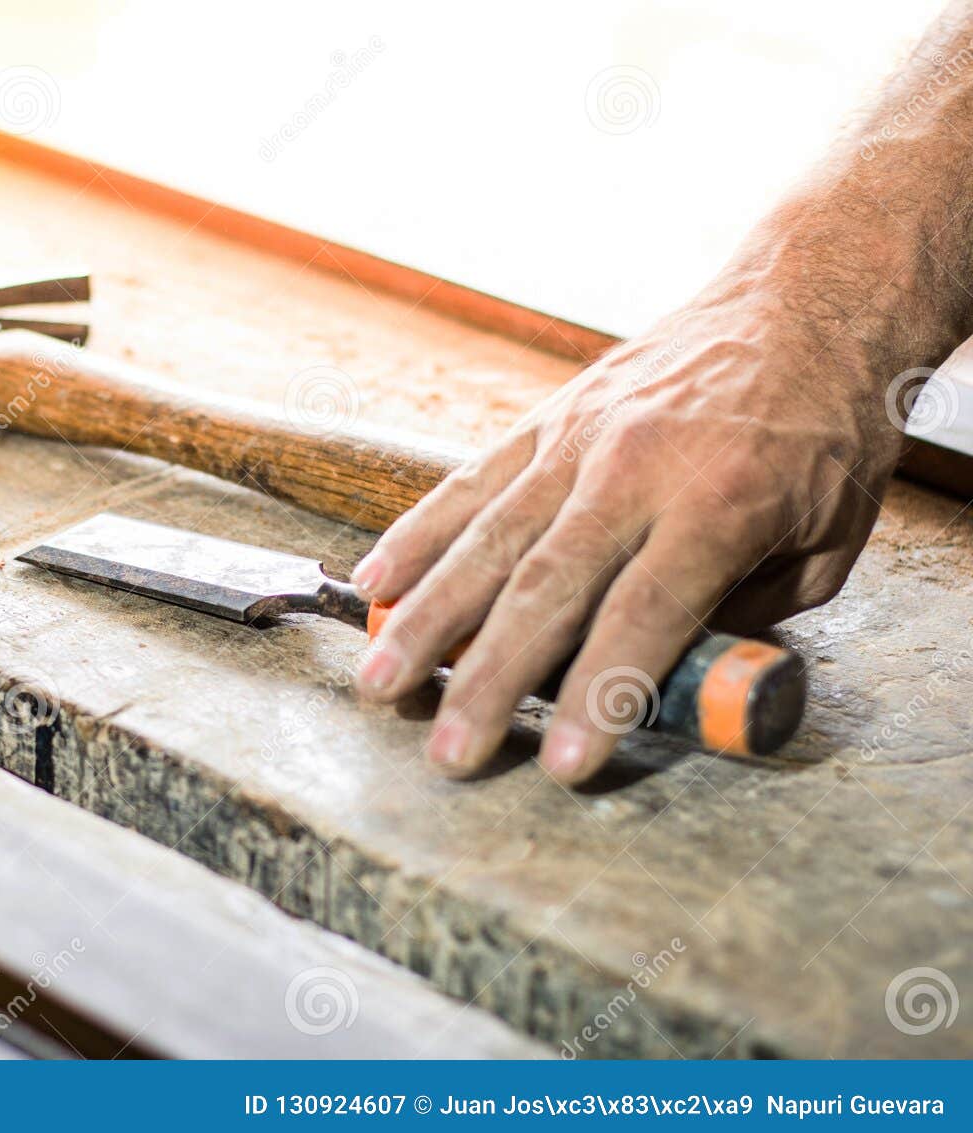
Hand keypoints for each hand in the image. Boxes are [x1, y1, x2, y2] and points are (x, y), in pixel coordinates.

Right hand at [352, 278, 901, 782]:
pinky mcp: (547, 419)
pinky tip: (374, 582)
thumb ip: (743, 617)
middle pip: (545, 589)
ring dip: (426, 619)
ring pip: (487, 541)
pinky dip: (417, 535)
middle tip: (445, 752)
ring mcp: (579, 439)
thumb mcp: (826, 543)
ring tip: (381, 681)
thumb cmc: (824, 433)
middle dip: (486, 681)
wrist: (802, 301)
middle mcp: (636, 468)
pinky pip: (469, 483)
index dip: (596, 694)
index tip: (558, 763)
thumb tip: (660, 677)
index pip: (644, 616)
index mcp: (722, 502)